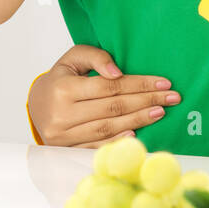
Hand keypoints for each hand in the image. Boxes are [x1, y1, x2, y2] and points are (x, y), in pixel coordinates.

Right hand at [27, 44, 181, 147]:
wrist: (36, 106)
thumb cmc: (60, 79)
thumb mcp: (72, 59)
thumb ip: (95, 58)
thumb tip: (118, 73)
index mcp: (63, 88)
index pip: (109, 86)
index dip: (138, 84)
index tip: (164, 83)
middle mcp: (62, 114)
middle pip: (112, 107)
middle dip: (146, 101)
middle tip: (172, 98)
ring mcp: (64, 135)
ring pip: (108, 128)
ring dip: (138, 120)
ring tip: (160, 112)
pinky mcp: (67, 149)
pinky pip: (97, 146)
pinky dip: (118, 140)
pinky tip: (137, 133)